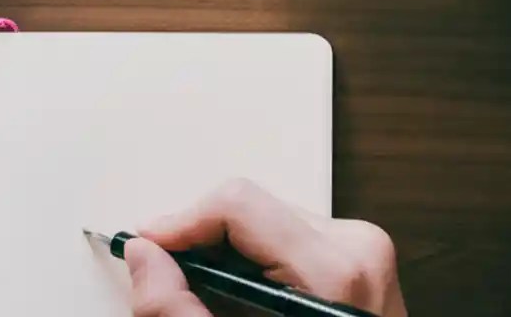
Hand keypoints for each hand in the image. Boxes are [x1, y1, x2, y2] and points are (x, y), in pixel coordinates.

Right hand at [125, 179, 406, 316]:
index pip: (237, 204)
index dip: (182, 223)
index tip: (151, 246)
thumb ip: (178, 310)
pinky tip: (252, 301)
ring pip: (266, 219)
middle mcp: (357, 247)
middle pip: (249, 208)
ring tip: (222, 302)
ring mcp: (364, 249)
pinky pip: (289, 235)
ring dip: (231, 254)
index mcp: (334, 270)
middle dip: (204, 243)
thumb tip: (145, 257)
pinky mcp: (362, 256)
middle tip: (181, 287)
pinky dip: (258, 262)